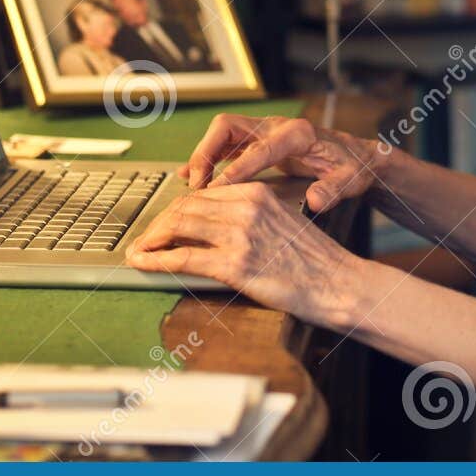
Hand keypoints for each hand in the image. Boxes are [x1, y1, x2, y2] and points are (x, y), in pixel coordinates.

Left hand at [126, 183, 363, 323]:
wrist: (337, 283)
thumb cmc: (313, 260)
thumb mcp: (281, 220)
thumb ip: (249, 216)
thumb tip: (213, 224)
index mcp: (256, 192)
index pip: (202, 194)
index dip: (175, 209)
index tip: (162, 223)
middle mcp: (246, 207)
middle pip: (185, 207)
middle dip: (158, 224)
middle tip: (144, 239)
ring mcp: (240, 234)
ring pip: (178, 226)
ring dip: (151, 239)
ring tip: (138, 251)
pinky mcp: (236, 264)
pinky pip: (184, 257)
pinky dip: (157, 260)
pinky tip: (144, 263)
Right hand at [181, 114, 393, 212]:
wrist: (356, 155)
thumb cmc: (352, 167)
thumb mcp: (350, 179)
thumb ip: (333, 189)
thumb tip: (314, 201)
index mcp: (297, 133)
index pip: (258, 149)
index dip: (235, 169)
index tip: (215, 190)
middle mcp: (276, 126)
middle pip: (228, 127)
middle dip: (207, 152)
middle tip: (195, 184)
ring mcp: (265, 130)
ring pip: (222, 133)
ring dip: (204, 155)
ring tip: (190, 184)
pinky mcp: (259, 140)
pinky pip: (226, 143)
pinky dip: (209, 157)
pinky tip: (193, 175)